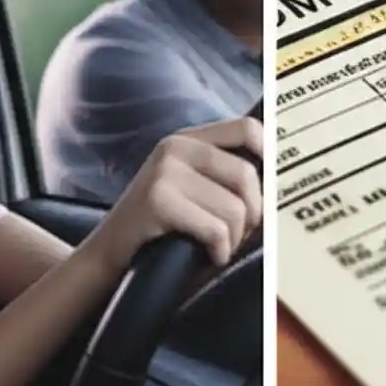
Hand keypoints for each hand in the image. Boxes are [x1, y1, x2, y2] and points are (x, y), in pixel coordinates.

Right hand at [83, 118, 263, 274]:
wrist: (110, 253)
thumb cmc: (161, 226)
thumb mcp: (190, 187)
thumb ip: (223, 175)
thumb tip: (274, 180)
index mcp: (188, 139)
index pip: (247, 129)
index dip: (269, 155)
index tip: (269, 186)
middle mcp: (176, 147)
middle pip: (247, 176)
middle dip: (252, 215)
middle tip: (237, 234)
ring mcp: (165, 172)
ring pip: (235, 208)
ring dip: (234, 239)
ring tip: (218, 247)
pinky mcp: (158, 201)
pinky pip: (216, 230)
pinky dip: (220, 251)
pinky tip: (209, 256)